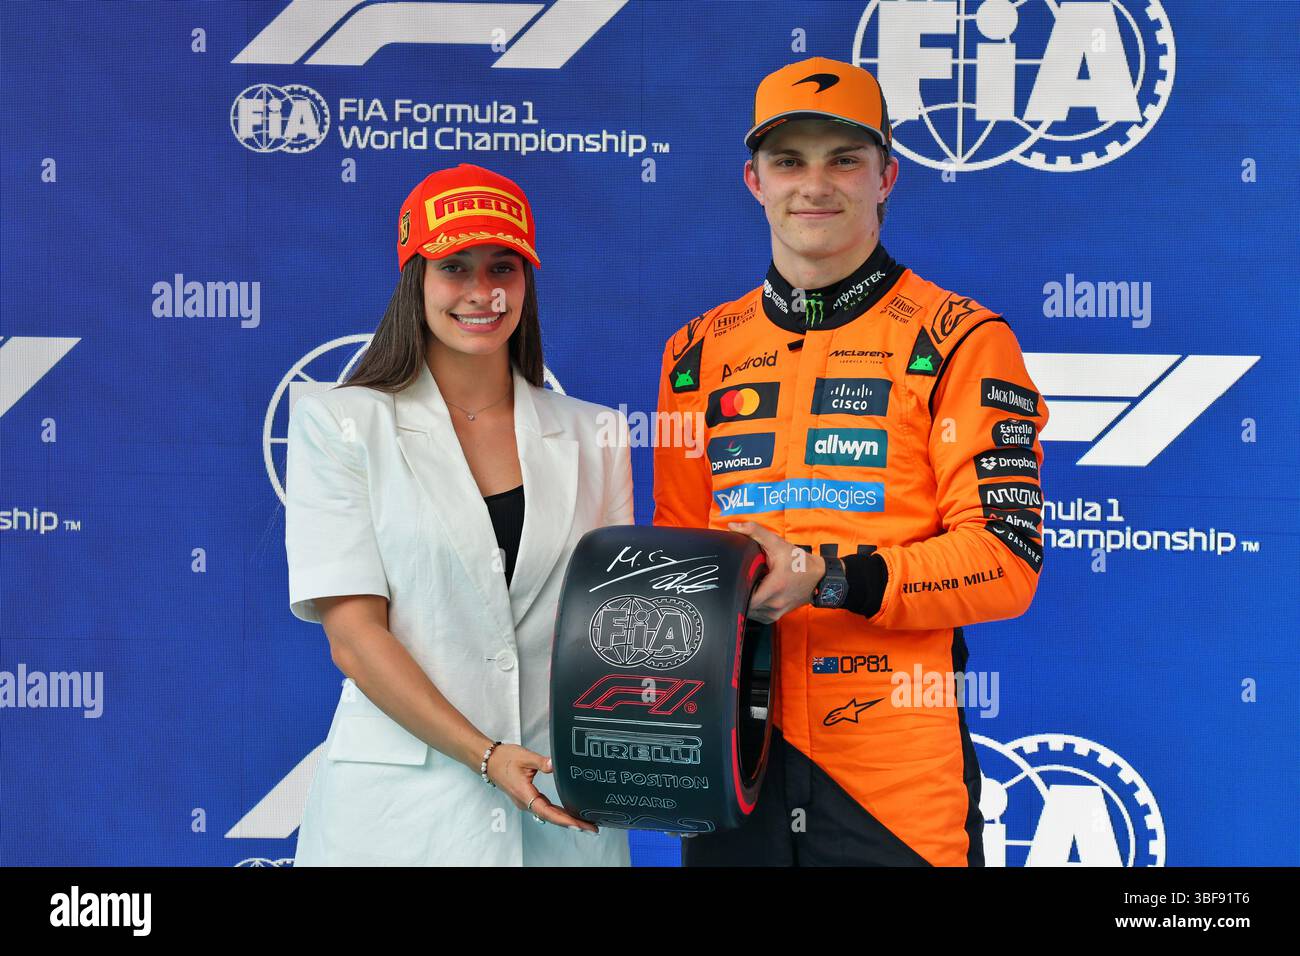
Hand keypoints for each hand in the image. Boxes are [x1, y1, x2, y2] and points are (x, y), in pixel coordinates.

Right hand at [485, 743, 599, 832]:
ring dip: (566, 820)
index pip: (548, 811)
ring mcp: (527, 801)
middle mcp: (526, 802)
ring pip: (549, 815)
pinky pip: (546, 809)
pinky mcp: (528, 798)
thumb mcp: (524, 757)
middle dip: (572, 823)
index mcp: (525, 794)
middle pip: (552, 817)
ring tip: (585, 824)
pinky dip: (559, 813)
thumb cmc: (504, 759)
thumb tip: (555, 764)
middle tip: (591, 828)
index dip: (564, 819)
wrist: (488, 761)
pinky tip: (570, 814)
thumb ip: (541, 762)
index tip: (579, 825)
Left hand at [729, 521, 825, 622]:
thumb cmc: (799, 561)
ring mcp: (775, 613)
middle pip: (744, 605)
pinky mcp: (776, 616)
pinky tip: (755, 594)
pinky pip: (757, 615)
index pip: (744, 598)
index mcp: (774, 587)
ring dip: (746, 600)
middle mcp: (775, 604)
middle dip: (739, 592)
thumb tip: (733, 526)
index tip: (734, 578)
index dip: (735, 588)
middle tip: (740, 579)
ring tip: (749, 585)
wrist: (818, 576)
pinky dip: (753, 607)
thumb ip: (755, 532)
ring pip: (750, 612)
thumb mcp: (777, 543)